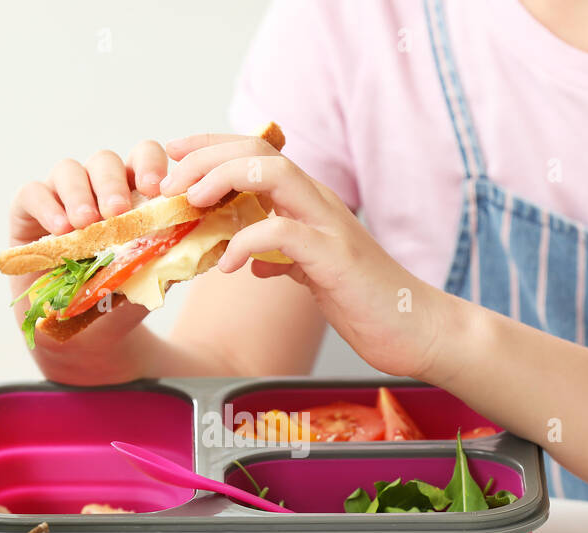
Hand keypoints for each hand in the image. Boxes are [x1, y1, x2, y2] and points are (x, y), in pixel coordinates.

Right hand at [6, 141, 170, 380]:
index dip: (150, 164)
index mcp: (133, 194)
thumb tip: (195, 239)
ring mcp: (61, 197)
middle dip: (112, 184)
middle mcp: (96, 188)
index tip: (155, 189)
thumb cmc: (120, 301)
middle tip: (118, 212)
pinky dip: (47, 207)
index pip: (143, 158)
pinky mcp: (28, 211)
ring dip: (79, 195)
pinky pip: (33, 193)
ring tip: (86, 224)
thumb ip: (168, 255)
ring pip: (69, 171)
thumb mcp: (149, 279)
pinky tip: (60, 230)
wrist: (85, 338)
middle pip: (105, 162)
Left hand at [159, 133, 447, 379]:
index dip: (211, 147)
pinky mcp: (335, 258)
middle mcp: (320, 204)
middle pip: (258, 150)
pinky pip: (283, 233)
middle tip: (169, 181)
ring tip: (191, 202)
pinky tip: (229, 263)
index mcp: (311, 204)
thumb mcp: (314, 276)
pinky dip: (248, 241)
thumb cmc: (369, 304)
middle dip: (206, 157)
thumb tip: (253, 260)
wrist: (418, 330)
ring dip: (223, 179)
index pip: (257, 152)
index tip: (174, 155)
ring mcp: (330, 227)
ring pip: (273, 174)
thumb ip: (284, 258)